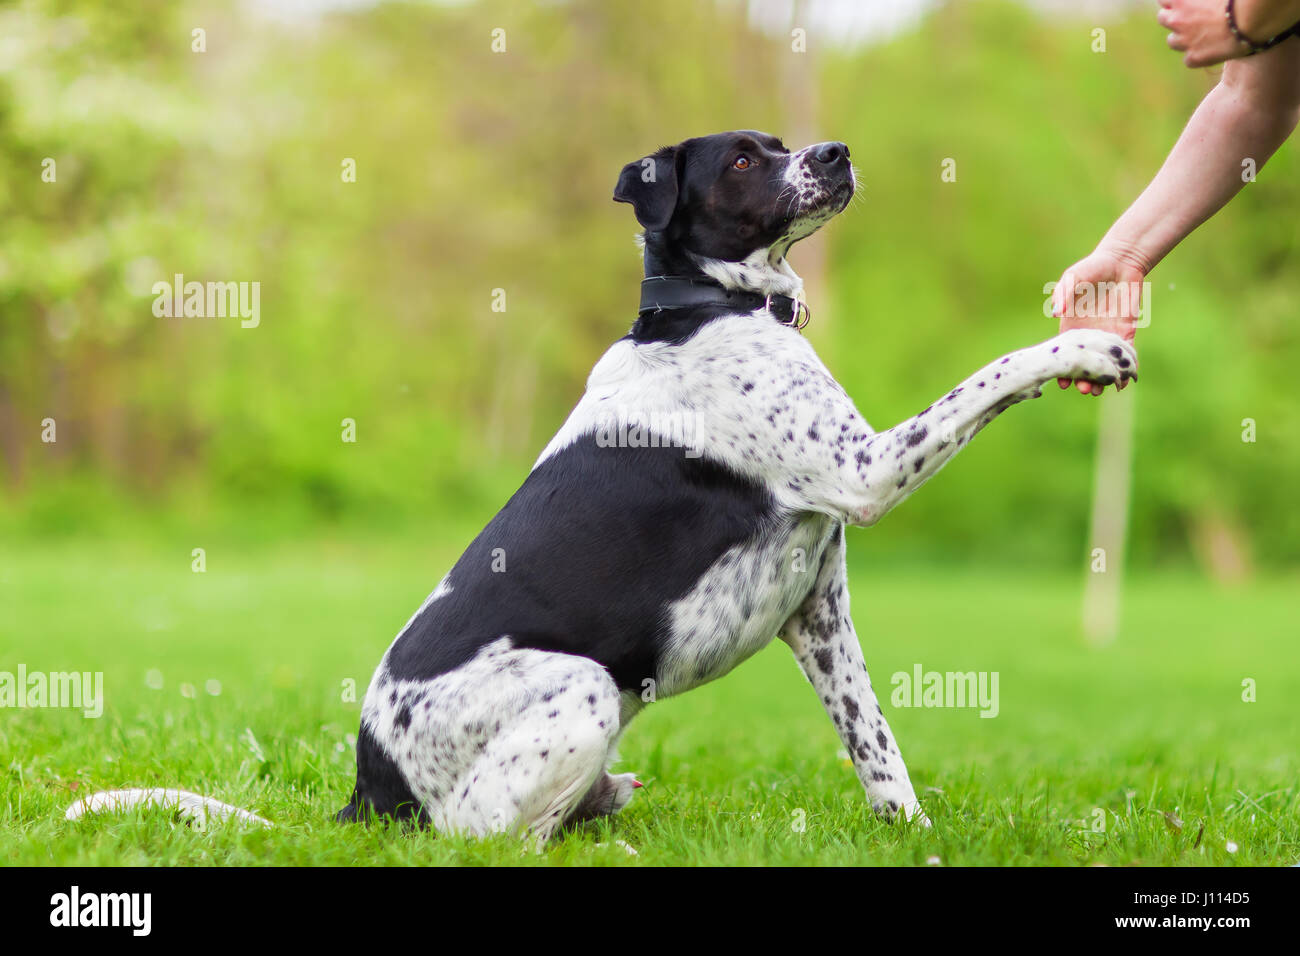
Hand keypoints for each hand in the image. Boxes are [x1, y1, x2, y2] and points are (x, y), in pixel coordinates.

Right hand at [1051, 249, 1144, 394]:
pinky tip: (1123, 381)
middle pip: (1085, 364)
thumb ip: (1063, 293)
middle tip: (1082, 388)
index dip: (1063, 369)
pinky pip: (1126, 354)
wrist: (1121, 262)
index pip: (1066, 354)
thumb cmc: (1092, 268)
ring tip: (1098, 389)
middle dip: (1082, 379)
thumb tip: (1057, 312)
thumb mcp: (1072, 277)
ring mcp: (1107, 335)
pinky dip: (1125, 368)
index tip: (1061, 382)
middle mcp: (1088, 335)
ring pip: (1104, 364)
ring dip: (1101, 379)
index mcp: (1070, 327)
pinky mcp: (1126, 332)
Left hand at [1159, 0, 1252, 67]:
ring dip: (1182, 37)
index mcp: (1181, 0)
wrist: (1253, 19)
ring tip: (1202, 33)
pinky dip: (1197, 54)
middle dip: (1174, 16)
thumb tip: (1203, 1)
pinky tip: (1212, 48)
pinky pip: (1188, 58)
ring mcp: (1183, 41)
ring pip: (1172, 41)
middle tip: (1190, 17)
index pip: (1164, 0)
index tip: (1185, 2)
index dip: (1175, 1)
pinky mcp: (1193, 58)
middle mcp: (1176, 20)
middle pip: (1163, 18)